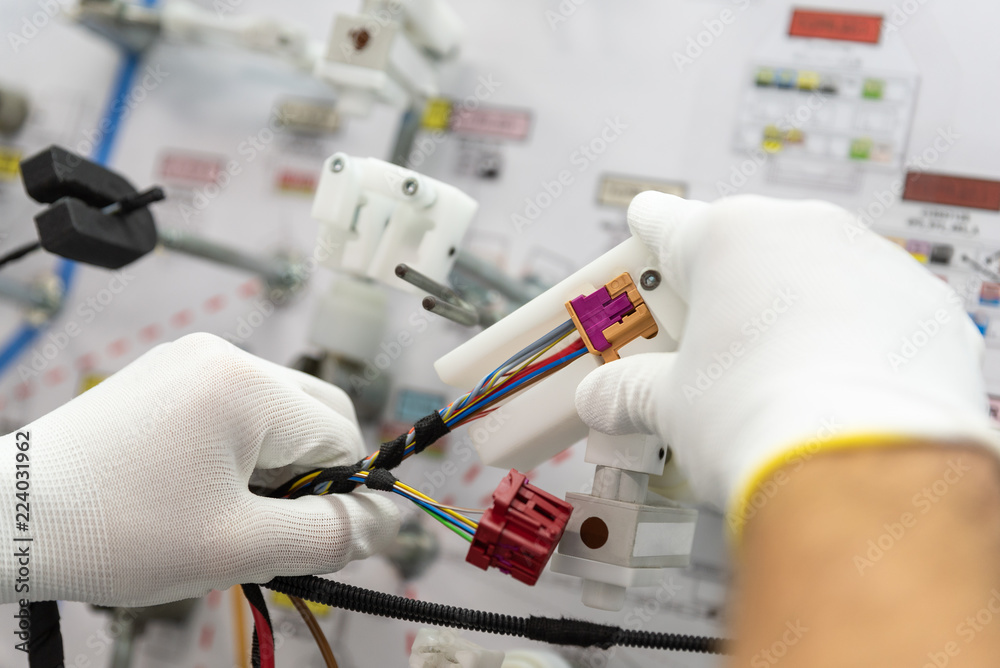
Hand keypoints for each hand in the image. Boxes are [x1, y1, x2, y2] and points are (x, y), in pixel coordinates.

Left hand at [0, 333, 398, 605]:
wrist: (6, 519)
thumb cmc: (116, 532)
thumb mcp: (238, 547)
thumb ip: (331, 534)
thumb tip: (393, 521)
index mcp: (246, 386)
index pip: (342, 437)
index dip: (339, 494)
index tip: (307, 539)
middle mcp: (223, 355)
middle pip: (315, 414)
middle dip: (311, 475)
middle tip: (267, 527)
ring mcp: (189, 360)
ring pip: (276, 412)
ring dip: (274, 465)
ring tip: (225, 513)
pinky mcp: (165, 374)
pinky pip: (234, 407)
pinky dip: (239, 450)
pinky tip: (200, 488)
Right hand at [575, 193, 996, 528]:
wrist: (865, 472)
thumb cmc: (760, 420)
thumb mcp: (670, 405)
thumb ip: (629, 390)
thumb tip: (602, 399)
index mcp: (728, 237)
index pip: (666, 221)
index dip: (645, 236)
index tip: (642, 236)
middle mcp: (803, 231)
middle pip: (742, 250)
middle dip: (718, 292)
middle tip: (699, 346)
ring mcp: (872, 261)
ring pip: (812, 275)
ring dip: (788, 312)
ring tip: (772, 379)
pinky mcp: (924, 304)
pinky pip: (873, 308)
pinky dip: (850, 337)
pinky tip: (833, 388)